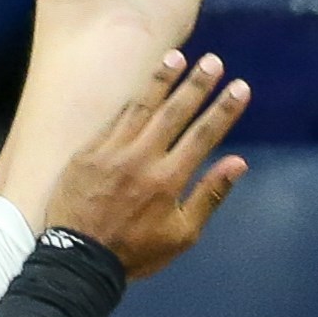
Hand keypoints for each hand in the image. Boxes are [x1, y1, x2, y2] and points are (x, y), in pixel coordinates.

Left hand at [46, 52, 249, 276]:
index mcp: (168, 179)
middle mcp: (142, 158)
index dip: (224, 109)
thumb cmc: (135, 251)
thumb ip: (210, 195)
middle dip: (197, 84)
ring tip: (177, 56)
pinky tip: (143, 86)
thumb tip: (238, 162)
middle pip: (175, 112)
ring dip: (162, 80)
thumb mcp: (182, 234)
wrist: (77, 260)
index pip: (204, 135)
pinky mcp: (87, 151)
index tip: (240, 86)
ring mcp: (112, 151)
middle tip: (213, 61)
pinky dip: (132, 100)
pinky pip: (114, 119)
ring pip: (142, 107)